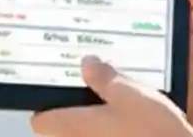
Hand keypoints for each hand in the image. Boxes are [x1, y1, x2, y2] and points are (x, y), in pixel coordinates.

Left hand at [29, 57, 192, 136]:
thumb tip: (87, 64)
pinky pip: (108, 136)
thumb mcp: (128, 92)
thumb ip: (104, 78)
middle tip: (92, 84)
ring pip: (87, 133)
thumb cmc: (152, 130)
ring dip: (96, 118)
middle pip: (63, 127)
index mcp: (73, 126)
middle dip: (75, 107)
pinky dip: (113, 128)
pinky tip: (133, 117)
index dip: (46, 103)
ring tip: (116, 97)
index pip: (40, 120)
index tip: (58, 86)